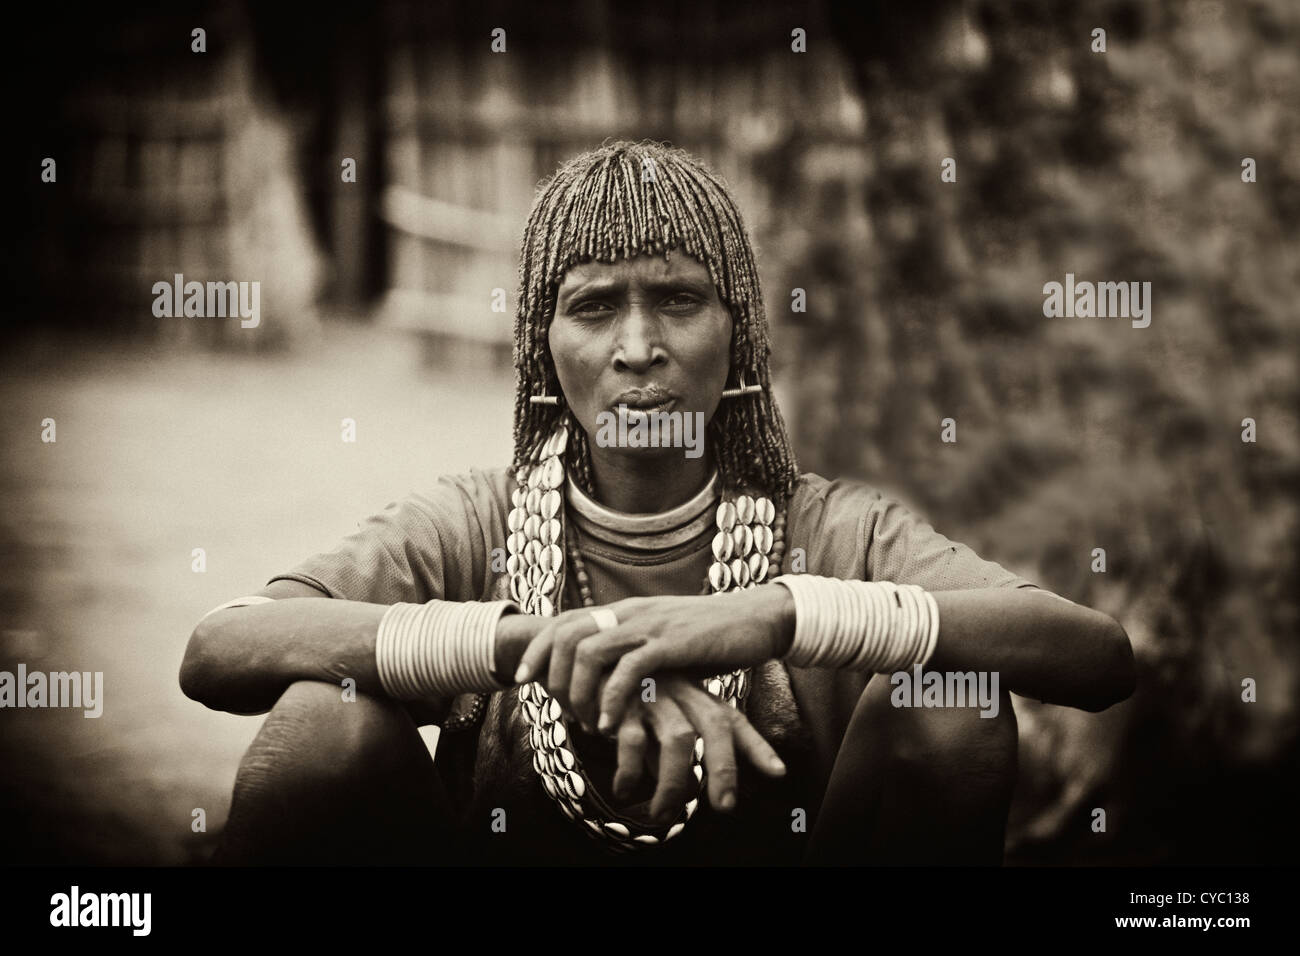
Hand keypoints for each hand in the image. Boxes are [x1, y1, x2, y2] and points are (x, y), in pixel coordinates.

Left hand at [513, 584, 795, 733]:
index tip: (521, 680)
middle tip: (552, 708)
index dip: (536, 649)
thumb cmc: (710, 638)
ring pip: (589, 651)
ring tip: (583, 722)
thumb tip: (606, 677)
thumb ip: (633, 652)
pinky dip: (611, 700)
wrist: (755, 620)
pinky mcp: (672, 642)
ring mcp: (650, 625)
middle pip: (566, 634)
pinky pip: (628, 670)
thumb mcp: (662, 641)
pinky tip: (610, 726)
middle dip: (550, 674)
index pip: (564, 621)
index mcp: (624, 610)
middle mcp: (630, 611)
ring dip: (579, 692)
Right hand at [613, 673, 785, 820]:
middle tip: (725, 807)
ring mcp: (654, 694)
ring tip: (660, 815)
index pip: (732, 721)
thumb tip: (686, 790)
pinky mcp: (622, 700)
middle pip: (716, 726)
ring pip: (679, 739)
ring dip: (674, 783)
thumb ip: (673, 749)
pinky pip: (632, 740)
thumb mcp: (660, 717)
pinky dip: (629, 769)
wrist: (584, 659)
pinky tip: (622, 789)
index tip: (779, 773)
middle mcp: (681, 693)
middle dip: (725, 768)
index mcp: (695, 695)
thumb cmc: (628, 695)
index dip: (757, 747)